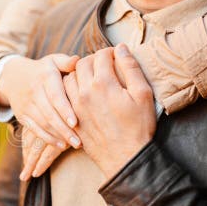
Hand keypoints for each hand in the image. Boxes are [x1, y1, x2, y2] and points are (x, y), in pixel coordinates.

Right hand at [0, 55, 81, 178]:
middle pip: (49, 113)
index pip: (54, 95)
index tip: (75, 122)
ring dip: (58, 136)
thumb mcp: (53, 61)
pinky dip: (47, 138)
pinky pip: (34, 129)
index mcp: (44, 76)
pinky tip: (61, 145)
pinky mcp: (22, 116)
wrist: (13, 77)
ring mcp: (26, 105)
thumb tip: (78, 60)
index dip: (64, 109)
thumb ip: (66, 61)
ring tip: (74, 144)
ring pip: (42, 123)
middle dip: (64, 129)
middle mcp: (34, 91)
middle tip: (79, 141)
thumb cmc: (44, 70)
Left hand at [63, 45, 155, 177]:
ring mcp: (75, 106)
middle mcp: (84, 92)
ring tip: (92, 78)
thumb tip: (121, 48)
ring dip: (79, 74)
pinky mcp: (71, 118)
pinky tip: (83, 93)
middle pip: (82, 64)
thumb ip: (131, 68)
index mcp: (103, 83)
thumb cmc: (138, 126)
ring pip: (69, 79)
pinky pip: (64, 97)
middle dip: (93, 60)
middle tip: (104, 65)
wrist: (124, 157)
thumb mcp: (143, 94)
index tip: (116, 56)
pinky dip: (71, 90)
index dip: (110, 52)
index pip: (101, 55)